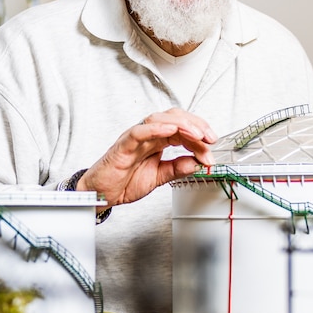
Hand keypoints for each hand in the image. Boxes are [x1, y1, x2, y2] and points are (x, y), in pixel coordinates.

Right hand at [77, 108, 216, 210]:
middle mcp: (148, 135)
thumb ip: (177, 169)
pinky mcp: (123, 145)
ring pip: (160, 119)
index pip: (183, 130)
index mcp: (158, 141)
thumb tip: (197, 163)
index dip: (200, 137)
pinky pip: (140, 131)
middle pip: (175, 118)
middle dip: (196, 126)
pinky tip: (170, 129)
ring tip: (197, 134)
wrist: (101, 194)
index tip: (212, 149)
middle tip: (210, 139)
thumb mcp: (159, 177)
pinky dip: (156, 128)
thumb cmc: (123, 182)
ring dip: (182, 124)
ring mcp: (136, 138)